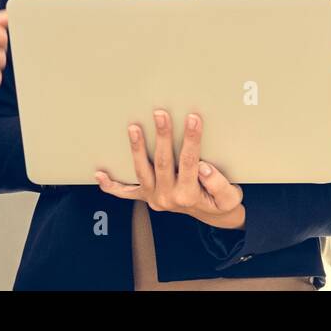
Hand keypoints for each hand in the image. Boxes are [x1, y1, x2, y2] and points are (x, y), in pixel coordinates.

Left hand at [94, 110, 245, 229]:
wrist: (213, 216)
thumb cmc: (221, 201)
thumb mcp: (230, 196)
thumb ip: (218, 184)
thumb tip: (203, 167)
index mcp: (189, 195)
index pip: (191, 162)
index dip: (192, 139)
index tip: (193, 119)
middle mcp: (167, 198)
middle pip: (163, 162)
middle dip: (162, 136)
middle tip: (161, 114)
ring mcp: (154, 198)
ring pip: (142, 171)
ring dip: (137, 149)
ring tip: (134, 128)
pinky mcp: (146, 197)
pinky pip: (126, 193)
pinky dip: (112, 186)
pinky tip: (100, 175)